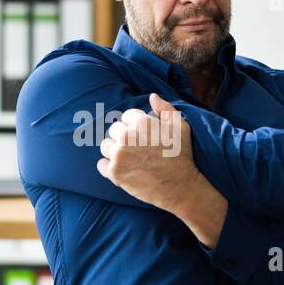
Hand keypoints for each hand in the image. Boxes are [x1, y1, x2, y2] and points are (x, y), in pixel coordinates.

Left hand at [97, 94, 227, 244]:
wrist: (180, 187)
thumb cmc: (182, 156)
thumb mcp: (181, 127)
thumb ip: (165, 109)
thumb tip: (152, 97)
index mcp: (141, 122)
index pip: (126, 116)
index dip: (135, 126)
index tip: (144, 137)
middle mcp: (126, 136)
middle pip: (114, 130)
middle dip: (123, 137)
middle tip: (137, 149)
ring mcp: (119, 155)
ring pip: (106, 146)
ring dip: (114, 151)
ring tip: (129, 159)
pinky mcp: (114, 172)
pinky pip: (101, 164)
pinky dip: (109, 167)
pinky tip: (123, 169)